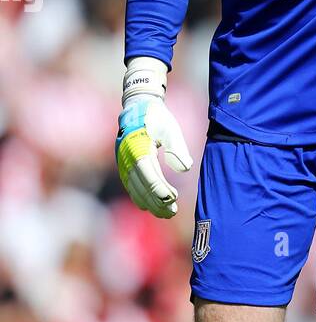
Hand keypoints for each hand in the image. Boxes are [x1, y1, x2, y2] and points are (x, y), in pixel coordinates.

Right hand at [116, 57, 192, 217]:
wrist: (137, 109)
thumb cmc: (157, 118)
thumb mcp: (170, 128)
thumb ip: (178, 147)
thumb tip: (185, 168)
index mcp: (138, 149)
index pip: (149, 175)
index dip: (160, 189)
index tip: (173, 198)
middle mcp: (127, 159)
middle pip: (141, 187)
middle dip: (156, 202)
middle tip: (172, 212)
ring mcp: (123, 164)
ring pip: (135, 190)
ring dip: (150, 203)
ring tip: (166, 212)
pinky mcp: (124, 167)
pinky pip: (131, 187)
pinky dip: (141, 198)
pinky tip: (151, 206)